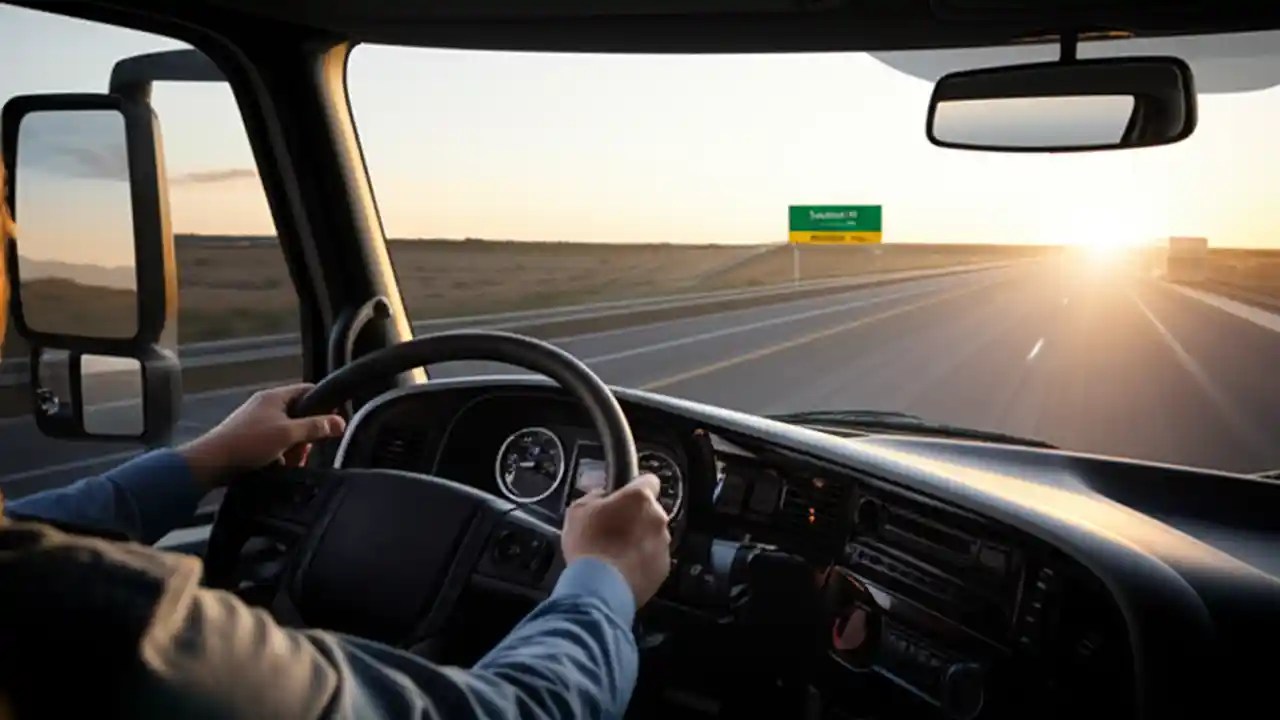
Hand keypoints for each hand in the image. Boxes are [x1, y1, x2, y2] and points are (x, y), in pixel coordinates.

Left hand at [178, 383, 345, 490]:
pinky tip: (277, 467)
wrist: (211, 463)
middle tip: (305, 450)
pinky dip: (280, 456)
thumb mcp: (288, 434)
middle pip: (300, 416)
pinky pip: (275, 445)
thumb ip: (315, 427)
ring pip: (288, 434)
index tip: (335, 422)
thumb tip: (341, 422)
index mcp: (275, 397)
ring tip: (289, 462)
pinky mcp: (250, 440)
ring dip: (293, 449)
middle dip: (307, 436)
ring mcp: (257, 423)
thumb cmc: (249, 443)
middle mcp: (266, 406)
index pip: (308, 391)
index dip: (324, 403)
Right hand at [561, 473, 671, 606]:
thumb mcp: (578, 511)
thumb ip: (594, 496)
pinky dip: (643, 560)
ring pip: (653, 534)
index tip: (623, 497)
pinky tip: (624, 568)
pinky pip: (654, 557)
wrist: (600, 587)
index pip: (649, 480)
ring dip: (640, 539)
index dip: (635, 487)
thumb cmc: (588, 544)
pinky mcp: (664, 567)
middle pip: (650, 511)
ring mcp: (664, 544)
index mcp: (639, 498)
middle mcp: (658, 517)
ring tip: (617, 553)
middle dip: (636, 517)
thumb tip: (603, 496)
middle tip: (614, 529)